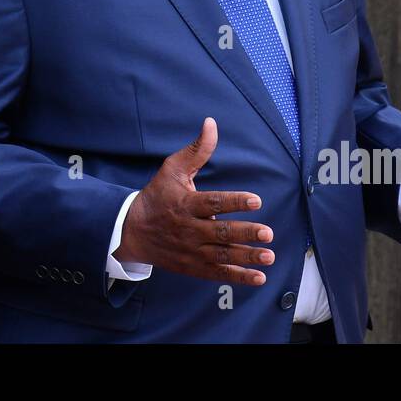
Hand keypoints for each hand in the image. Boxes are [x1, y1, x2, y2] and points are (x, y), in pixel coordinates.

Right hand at [114, 117, 274, 284]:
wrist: (132, 231)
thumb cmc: (157, 196)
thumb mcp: (172, 169)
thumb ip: (196, 150)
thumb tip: (211, 123)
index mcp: (186, 204)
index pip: (213, 203)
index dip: (235, 202)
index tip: (256, 201)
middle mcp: (189, 229)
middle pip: (220, 232)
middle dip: (245, 233)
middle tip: (267, 233)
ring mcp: (191, 250)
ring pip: (222, 255)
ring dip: (247, 257)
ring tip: (269, 255)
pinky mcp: (192, 266)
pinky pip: (217, 273)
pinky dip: (238, 277)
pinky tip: (259, 277)